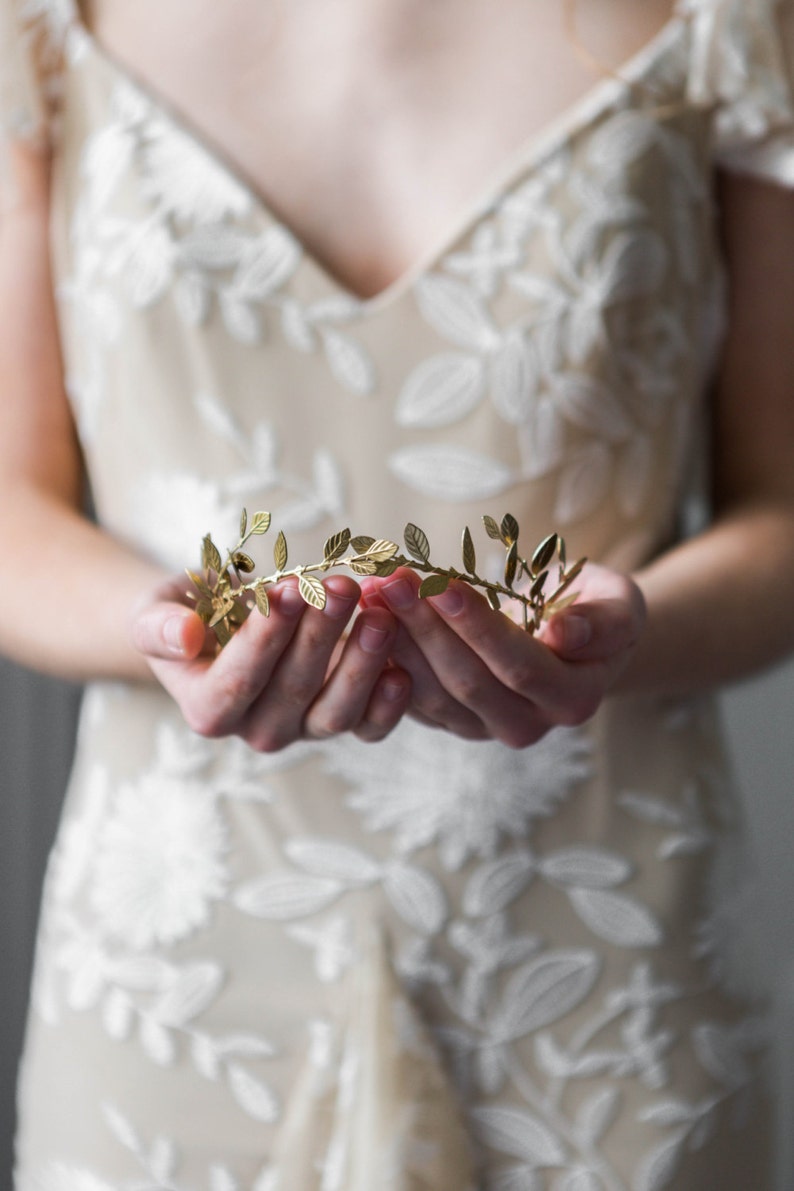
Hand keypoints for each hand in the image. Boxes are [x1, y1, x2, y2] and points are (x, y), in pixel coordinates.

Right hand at [130, 574, 411, 748]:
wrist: (222, 621)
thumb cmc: (187, 612)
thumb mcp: (155, 611)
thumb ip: (159, 626)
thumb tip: (183, 635)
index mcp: (208, 710)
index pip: (237, 683)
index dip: (264, 640)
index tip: (286, 594)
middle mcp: (258, 730)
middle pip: (293, 691)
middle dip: (319, 636)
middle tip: (339, 587)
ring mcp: (304, 729)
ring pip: (337, 711)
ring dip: (361, 663)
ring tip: (378, 615)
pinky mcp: (343, 719)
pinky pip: (371, 726)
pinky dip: (391, 703)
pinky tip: (404, 666)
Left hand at [359, 563, 645, 747]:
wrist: (573, 636)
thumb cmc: (597, 608)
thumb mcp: (617, 604)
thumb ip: (601, 622)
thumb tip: (563, 634)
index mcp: (572, 700)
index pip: (517, 666)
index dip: (477, 625)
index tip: (441, 582)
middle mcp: (527, 726)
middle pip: (465, 681)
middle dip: (424, 626)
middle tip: (391, 579)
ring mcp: (482, 729)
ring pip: (430, 691)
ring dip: (396, 638)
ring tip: (373, 589)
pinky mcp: (447, 720)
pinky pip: (408, 695)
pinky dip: (384, 653)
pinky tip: (367, 613)